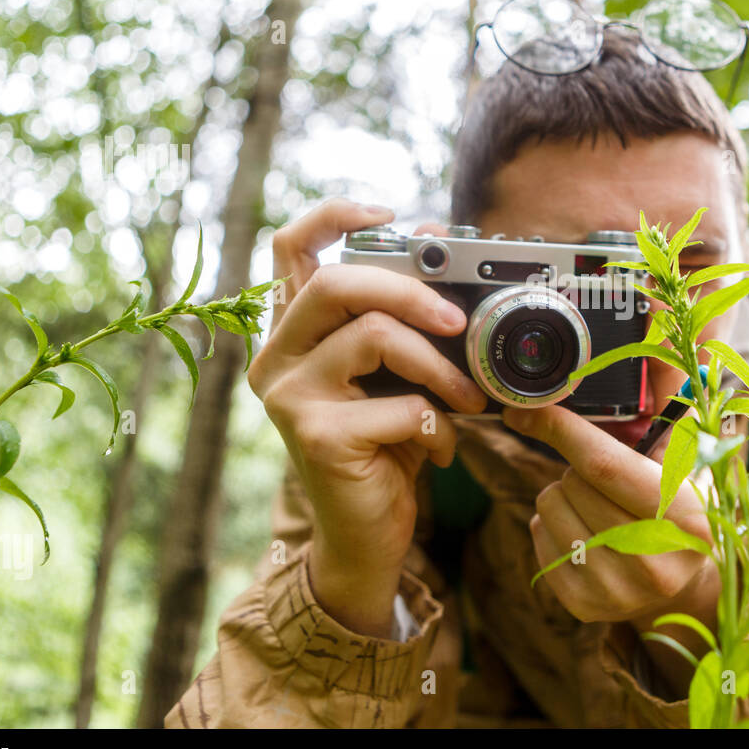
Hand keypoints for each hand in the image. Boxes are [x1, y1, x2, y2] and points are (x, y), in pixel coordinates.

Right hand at [248, 199, 486, 635]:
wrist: (365, 537)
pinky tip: (441, 449)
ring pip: (373, 337)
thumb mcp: (394, 376)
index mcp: (294, 334)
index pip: (289, 249)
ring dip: (440, 366)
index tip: (389, 211)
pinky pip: (399, 405)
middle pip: (335, 283)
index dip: (332, 216)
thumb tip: (438, 251)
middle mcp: (277, 359)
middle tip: (460, 321)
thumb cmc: (385, 448)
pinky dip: (439, 425)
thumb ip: (402, 322)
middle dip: (411, 291)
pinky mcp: (316, 438)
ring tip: (470, 397)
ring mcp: (290, 398)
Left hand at [502, 404, 718, 632]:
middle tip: (609, 483)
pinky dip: (554, 523)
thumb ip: (670, 399)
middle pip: (572, 484)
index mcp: (688, 520)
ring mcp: (618, 592)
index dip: (565, 431)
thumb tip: (657, 343)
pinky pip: (538, 534)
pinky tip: (587, 532)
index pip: (606, 466)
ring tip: (599, 506)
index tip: (529, 410)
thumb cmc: (681, 501)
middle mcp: (655, 565)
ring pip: (549, 505)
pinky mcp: (584, 606)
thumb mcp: (688, 452)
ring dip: (565, 494)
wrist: (682, 580)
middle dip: (579, 468)